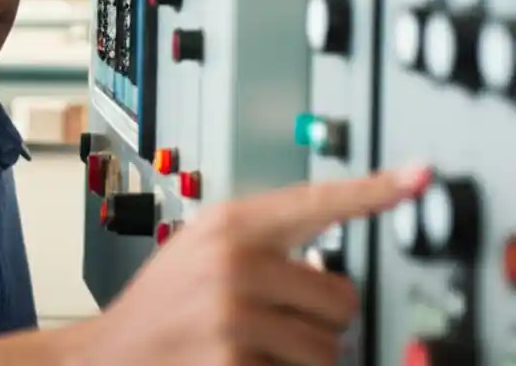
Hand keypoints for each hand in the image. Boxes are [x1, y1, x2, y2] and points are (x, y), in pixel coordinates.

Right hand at [80, 166, 431, 365]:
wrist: (108, 354)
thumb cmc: (162, 305)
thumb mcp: (201, 249)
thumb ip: (260, 243)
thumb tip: (332, 265)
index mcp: (229, 226)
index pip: (316, 201)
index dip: (373, 190)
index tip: (416, 177)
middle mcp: (234, 264)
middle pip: (342, 297)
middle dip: (318, 319)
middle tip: (270, 319)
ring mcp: (234, 315)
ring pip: (330, 349)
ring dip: (300, 358)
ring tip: (251, 346)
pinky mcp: (234, 362)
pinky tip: (238, 363)